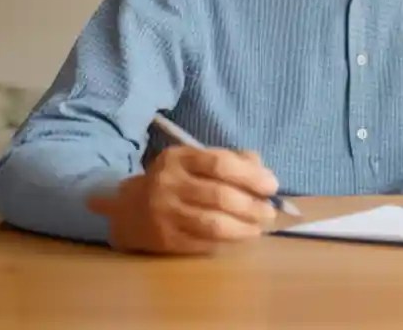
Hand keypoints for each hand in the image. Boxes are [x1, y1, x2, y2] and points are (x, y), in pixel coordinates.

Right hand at [87, 146, 279, 253]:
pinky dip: (227, 242)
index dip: (251, 176)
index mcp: (179, 158)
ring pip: (213, 224)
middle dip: (252, 206)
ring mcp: (164, 214)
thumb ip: (232, 160)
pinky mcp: (165, 240)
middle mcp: (168, 184)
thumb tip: (264, 173)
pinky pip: (203, 243)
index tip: (272, 186)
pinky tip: (238, 238)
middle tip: (269, 212)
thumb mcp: (196, 160)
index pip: (220, 164)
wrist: (129, 210)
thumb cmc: (176, 181)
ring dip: (243, 228)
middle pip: (220, 196)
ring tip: (258, 228)